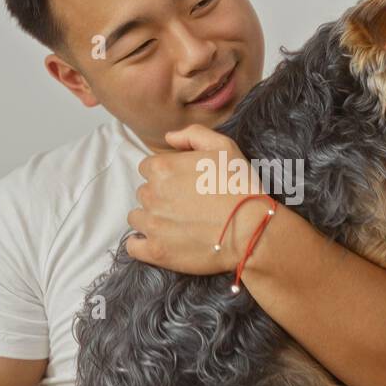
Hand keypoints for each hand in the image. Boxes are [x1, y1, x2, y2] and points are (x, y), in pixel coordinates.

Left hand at [125, 124, 271, 274]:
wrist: (252, 230)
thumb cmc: (240, 187)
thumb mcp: (224, 147)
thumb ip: (193, 135)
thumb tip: (168, 138)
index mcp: (162, 167)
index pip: (148, 168)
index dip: (166, 176)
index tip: (182, 185)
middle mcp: (151, 194)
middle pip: (144, 193)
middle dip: (159, 197)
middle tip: (184, 206)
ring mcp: (151, 224)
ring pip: (137, 217)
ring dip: (151, 219)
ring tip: (176, 225)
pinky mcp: (155, 251)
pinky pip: (133, 246)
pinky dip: (141, 243)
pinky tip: (159, 241)